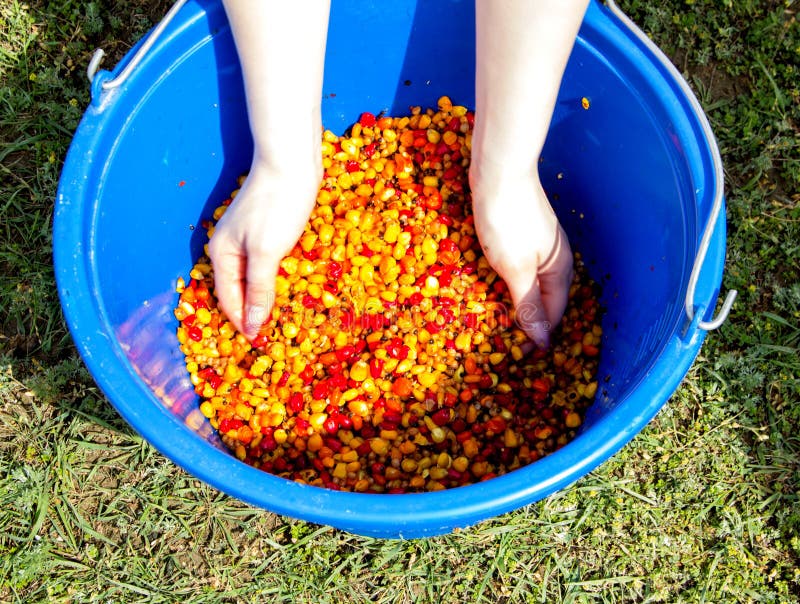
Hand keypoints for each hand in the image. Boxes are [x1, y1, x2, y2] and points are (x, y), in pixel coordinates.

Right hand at [208, 157, 319, 338]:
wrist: (292, 161)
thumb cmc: (277, 206)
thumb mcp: (267, 252)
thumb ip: (258, 289)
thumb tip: (251, 324)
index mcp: (222, 255)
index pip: (228, 300)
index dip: (243, 323)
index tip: (260, 344)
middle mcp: (230, 249)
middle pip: (239, 291)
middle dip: (254, 312)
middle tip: (274, 337)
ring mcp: (248, 239)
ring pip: (255, 278)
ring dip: (267, 297)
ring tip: (284, 318)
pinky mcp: (267, 231)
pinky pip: (269, 263)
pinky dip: (278, 278)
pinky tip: (291, 288)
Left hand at [470, 166, 572, 348]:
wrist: (498, 170)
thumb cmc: (506, 221)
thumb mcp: (516, 269)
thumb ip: (528, 304)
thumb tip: (542, 340)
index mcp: (560, 271)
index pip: (553, 316)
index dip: (537, 338)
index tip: (518, 358)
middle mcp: (555, 260)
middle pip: (546, 301)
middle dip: (530, 324)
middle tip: (507, 346)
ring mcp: (539, 245)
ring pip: (532, 285)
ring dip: (518, 305)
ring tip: (499, 324)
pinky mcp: (522, 234)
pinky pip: (519, 268)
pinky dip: (508, 284)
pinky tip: (493, 289)